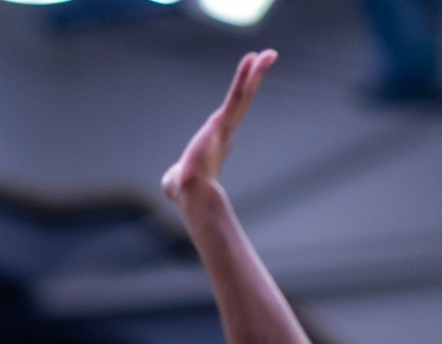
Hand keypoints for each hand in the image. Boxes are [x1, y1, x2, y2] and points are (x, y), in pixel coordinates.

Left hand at [162, 50, 276, 204]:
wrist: (190, 191)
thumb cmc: (184, 191)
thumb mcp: (177, 179)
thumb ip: (176, 176)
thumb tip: (173, 182)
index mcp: (216, 141)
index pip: (230, 115)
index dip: (239, 99)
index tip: (248, 85)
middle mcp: (224, 132)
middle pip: (242, 100)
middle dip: (254, 79)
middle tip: (269, 57)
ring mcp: (225, 126)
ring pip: (243, 95)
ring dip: (255, 73)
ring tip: (268, 54)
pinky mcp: (222, 122)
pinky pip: (236, 95)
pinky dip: (245, 77)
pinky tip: (253, 60)